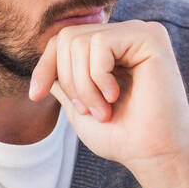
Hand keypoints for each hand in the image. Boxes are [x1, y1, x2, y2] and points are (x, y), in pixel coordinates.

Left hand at [28, 18, 188, 174]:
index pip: (62, 40)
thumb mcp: (78, 105)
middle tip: (88, 110)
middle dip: (68, 80)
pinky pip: (101, 44)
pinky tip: (115, 97)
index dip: (44, 66)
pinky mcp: (151, 37)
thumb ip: (64, 80)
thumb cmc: (121, 136)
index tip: (35, 95)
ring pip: (80, 42)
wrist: (153, 155)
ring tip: (103, 110)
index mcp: (111, 49)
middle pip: (67, 37)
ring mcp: (139, 32)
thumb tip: (44, 58)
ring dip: (84, 84)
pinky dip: (99, 77)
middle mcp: (125, 35)